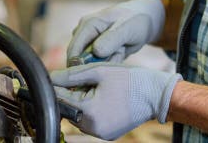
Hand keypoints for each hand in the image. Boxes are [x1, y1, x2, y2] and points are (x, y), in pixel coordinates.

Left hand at [50, 64, 181, 139]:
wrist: (157, 95)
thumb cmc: (130, 80)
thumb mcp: (100, 71)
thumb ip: (73, 74)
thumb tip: (51, 78)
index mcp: (89, 111)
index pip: (61, 99)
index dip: (58, 86)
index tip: (54, 79)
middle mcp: (93, 128)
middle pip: (70, 109)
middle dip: (73, 95)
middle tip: (86, 81)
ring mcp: (101, 134)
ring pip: (80, 117)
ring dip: (83, 104)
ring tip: (97, 89)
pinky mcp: (109, 135)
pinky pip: (92, 123)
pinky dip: (93, 112)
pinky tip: (105, 99)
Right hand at [67, 0, 164, 63]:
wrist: (146, 20)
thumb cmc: (137, 20)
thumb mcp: (127, 29)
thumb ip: (112, 39)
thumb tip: (96, 51)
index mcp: (87, 24)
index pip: (73, 51)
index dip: (80, 66)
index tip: (99, 72)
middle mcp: (84, 33)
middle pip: (80, 59)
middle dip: (99, 63)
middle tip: (118, 54)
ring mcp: (89, 41)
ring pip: (91, 63)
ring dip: (107, 62)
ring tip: (121, 51)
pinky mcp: (96, 49)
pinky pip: (99, 63)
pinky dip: (111, 61)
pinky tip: (121, 52)